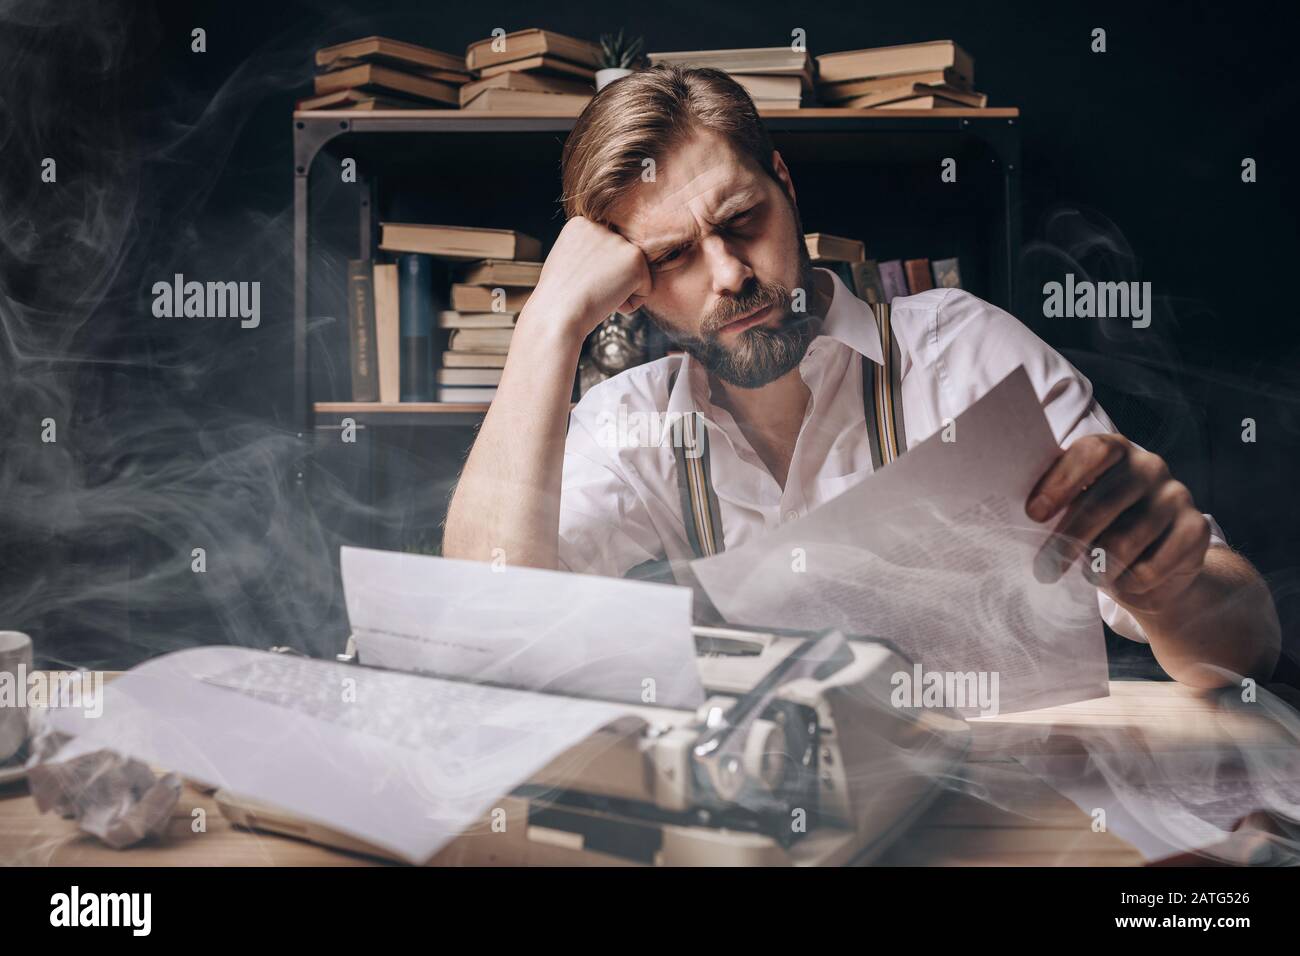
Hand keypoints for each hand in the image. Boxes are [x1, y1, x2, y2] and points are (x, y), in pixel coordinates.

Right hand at [519, 216, 651, 342]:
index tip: (576, 283)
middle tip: (585, 290)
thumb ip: (587, 254)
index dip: (592, 278)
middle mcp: (601, 226)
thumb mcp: (565, 263)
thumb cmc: (557, 300)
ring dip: (618, 293)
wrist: (557, 315)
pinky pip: (645, 289)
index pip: (604, 254)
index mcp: (580, 224)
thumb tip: (606, 261)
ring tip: (594, 294)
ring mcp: (619, 240)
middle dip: (607, 283)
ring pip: (634, 275)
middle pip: (620, 263)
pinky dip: (629, 304)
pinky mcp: (636, 259)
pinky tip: (606, 300)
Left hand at [1027, 433, 1210, 612]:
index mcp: (1116, 450)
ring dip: (1097, 568)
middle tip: (1045, 569)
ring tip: (1089, 576)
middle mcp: (1149, 466)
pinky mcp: (1196, 529)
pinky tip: (1123, 581)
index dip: (1061, 482)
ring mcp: (1176, 495)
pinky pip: (1150, 568)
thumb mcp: (1079, 510)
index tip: (1034, 514)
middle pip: (1101, 504)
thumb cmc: (1104, 528)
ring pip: (1123, 542)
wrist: (1159, 562)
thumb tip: (1025, 518)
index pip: (1092, 453)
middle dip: (1066, 542)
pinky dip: (1128, 582)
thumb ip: (1060, 506)